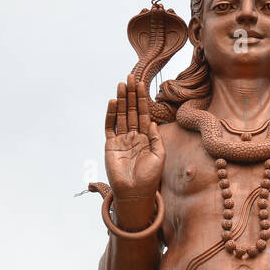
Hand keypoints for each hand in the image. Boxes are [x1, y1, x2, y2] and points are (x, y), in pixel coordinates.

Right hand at [104, 76, 164, 205]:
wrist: (136, 192)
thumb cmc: (150, 177)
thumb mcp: (159, 156)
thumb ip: (156, 138)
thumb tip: (151, 121)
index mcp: (146, 137)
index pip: (143, 113)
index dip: (142, 99)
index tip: (141, 84)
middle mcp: (133, 136)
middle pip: (131, 110)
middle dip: (131, 94)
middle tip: (130, 77)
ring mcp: (121, 139)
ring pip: (121, 115)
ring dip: (121, 100)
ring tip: (121, 84)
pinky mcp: (111, 145)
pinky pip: (110, 127)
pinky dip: (110, 114)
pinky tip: (112, 102)